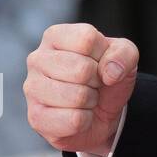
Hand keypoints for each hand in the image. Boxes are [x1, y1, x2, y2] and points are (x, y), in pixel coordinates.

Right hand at [24, 24, 138, 155]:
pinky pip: (74, 120)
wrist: (101, 113)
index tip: (100, 61)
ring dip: (91, 100)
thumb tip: (110, 72)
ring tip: (85, 97)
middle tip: (93, 83)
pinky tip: (77, 114)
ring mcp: (32, 88)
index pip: (87, 39)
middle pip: (82, 69)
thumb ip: (124, 53)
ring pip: (78, 96)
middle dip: (98, 80)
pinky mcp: (35, 117)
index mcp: (55, 36)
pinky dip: (85, 120)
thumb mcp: (124, 57)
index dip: (103, 54)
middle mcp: (37, 58)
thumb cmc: (106, 77)